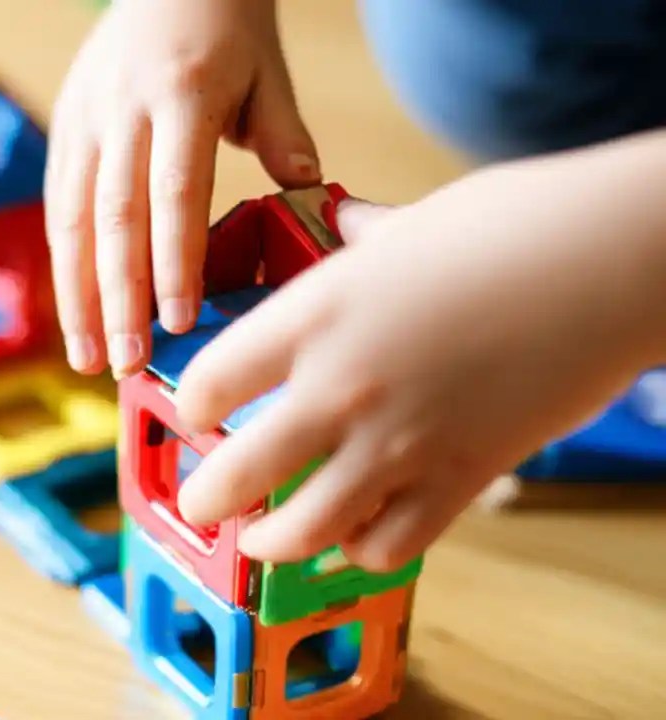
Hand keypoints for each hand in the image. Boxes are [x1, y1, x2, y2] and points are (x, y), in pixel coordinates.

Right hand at [45, 0, 320, 378]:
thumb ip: (283, 134)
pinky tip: (75, 308)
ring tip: (87, 355)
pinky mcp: (66, 124)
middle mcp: (123, 109)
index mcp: (183, 93)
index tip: (177, 321)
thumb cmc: (225, 21)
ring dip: (78, 293)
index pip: (174, 191)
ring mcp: (86, 117)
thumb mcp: (268, 69)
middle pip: (115, 217)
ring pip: (72, 218)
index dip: (173, 260)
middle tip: (126, 361)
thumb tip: (308, 194)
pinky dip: (65, 260)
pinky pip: (59, 202)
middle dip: (117, 297)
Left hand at [172, 157, 665, 571]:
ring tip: (260, 539)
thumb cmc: (514, 227)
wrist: (612, 261)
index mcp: (313, 314)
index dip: (191, 407)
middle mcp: (339, 387)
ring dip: (270, 543)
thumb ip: (356, 241)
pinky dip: (359, 550)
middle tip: (200, 504)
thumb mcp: (407, 227)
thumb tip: (342, 219)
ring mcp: (397, 442)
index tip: (195, 414)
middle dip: (205, 500)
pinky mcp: (458, 479)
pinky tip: (351, 536)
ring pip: (301, 530)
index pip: (210, 384)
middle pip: (235, 476)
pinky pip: (385, 545)